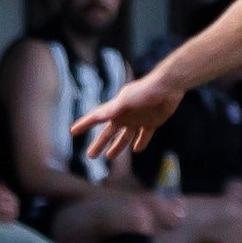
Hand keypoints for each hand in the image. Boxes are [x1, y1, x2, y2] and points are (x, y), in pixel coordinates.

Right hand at [71, 70, 185, 164]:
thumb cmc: (146, 90)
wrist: (168, 86)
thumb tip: (99, 116)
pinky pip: (144, 135)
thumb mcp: (126, 100)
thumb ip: (113, 109)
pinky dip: (140, 142)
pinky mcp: (152, 121)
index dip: (84, 124)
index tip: (72, 131)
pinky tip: (136, 149)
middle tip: (90, 156)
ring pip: (125, 136)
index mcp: (116, 109)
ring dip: (117, 146)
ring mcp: (138, 119)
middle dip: (99, 144)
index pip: (96, 118)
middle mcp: (125, 115)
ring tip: (109, 156)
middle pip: (109, 132)